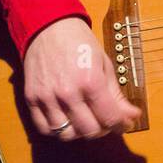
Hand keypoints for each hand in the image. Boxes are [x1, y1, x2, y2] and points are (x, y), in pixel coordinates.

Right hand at [22, 17, 142, 140]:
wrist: (48, 27)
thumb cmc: (80, 42)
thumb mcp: (104, 63)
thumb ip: (116, 93)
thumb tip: (131, 115)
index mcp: (90, 81)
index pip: (109, 117)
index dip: (121, 125)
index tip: (126, 124)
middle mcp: (68, 93)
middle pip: (89, 131)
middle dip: (103, 129)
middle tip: (107, 121)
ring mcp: (47, 98)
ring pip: (66, 134)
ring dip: (80, 132)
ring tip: (87, 121)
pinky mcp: (31, 99)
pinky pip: (45, 128)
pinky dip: (58, 130)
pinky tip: (67, 120)